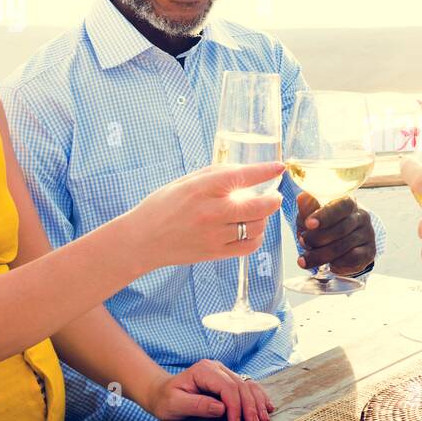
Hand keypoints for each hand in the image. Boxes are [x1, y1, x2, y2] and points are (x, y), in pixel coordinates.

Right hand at [128, 162, 283, 268]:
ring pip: (256, 226)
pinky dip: (257, 237)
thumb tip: (244, 171)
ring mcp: (214, 235)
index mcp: (201, 188)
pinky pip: (249, 246)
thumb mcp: (184, 182)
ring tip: (259, 212)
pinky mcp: (215, 252)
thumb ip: (214, 175)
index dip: (265, 171)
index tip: (279, 168)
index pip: (241, 176)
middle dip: (273, 199)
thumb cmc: (162, 206)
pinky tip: (252, 230)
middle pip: (257, 206)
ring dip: (264, 218)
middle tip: (274, 196)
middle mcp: (210, 212)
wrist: (142, 240)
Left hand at [147, 359, 273, 420]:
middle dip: (249, 407)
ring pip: (248, 385)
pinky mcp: (228, 381)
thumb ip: (197, 405)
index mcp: (204, 370)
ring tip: (263, 420)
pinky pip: (248, 387)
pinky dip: (258, 397)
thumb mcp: (175, 404)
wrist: (162, 393)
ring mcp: (224, 373)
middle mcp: (217, 368)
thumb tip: (221, 408)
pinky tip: (266, 407)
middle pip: (241, 386)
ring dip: (257, 403)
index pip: (227, 387)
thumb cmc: (166, 399)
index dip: (235, 407)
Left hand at [295, 193, 375, 275]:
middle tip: (303, 243)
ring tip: (305, 260)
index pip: (340, 206)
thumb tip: (302, 197)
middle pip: (341, 229)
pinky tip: (329, 264)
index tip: (308, 224)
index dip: (324, 215)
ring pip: (344, 246)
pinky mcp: (369, 251)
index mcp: (348, 202)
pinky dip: (337, 263)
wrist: (340, 244)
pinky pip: (352, 259)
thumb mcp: (312, 216)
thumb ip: (308, 209)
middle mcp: (361, 216)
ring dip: (321, 255)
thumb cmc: (324, 225)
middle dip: (317, 239)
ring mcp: (368, 234)